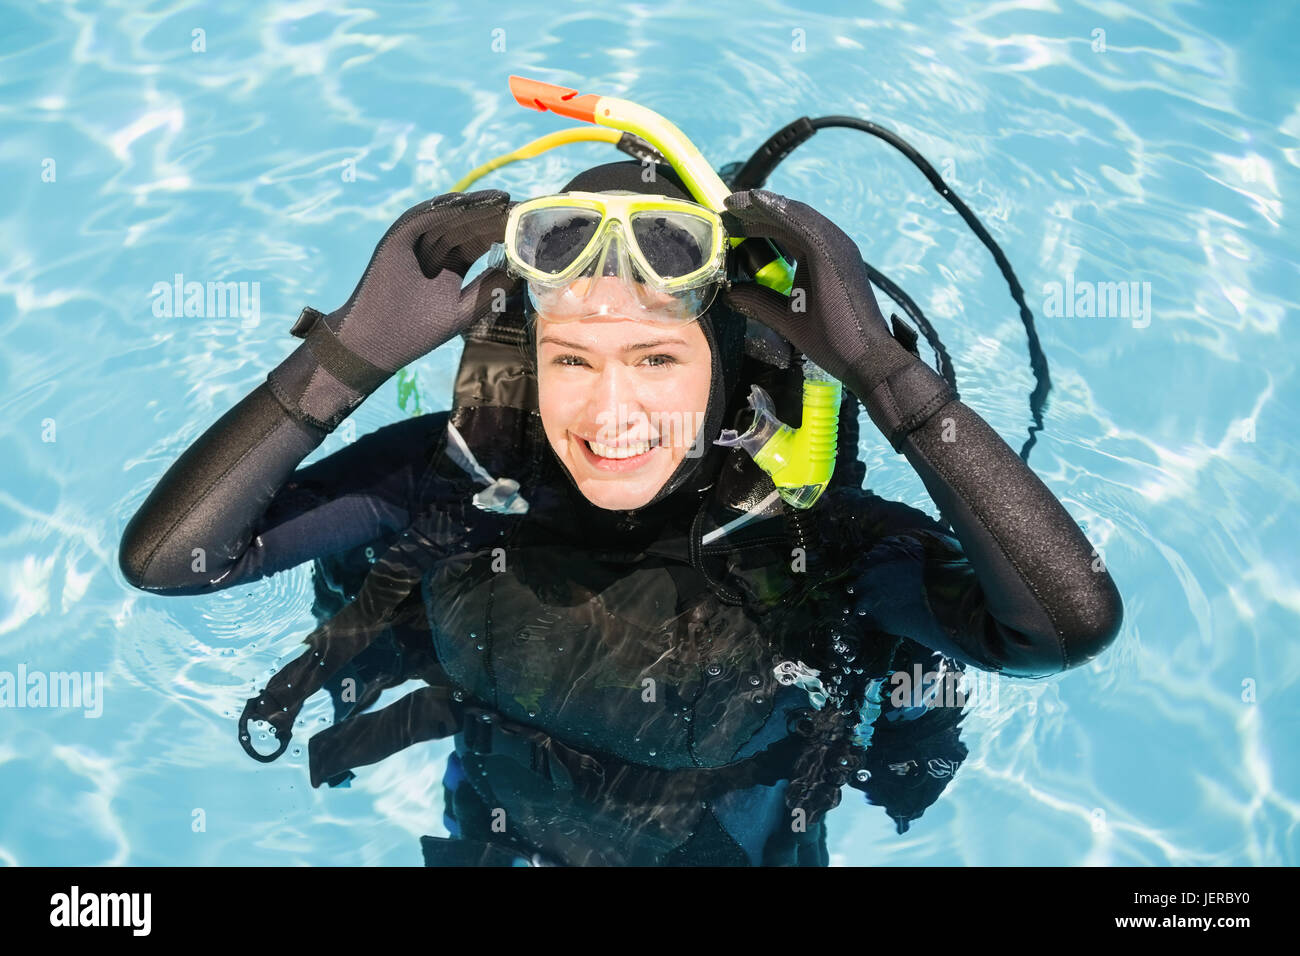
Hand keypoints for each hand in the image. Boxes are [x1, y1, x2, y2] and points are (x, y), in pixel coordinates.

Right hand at [268, 190, 514, 431]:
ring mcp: (415, 241)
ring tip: (503, 200)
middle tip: (524, 206)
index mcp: (451, 263)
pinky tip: (467, 203)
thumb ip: (489, 289)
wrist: (375, 343)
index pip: (482, 240)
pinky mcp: (396, 239)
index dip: (505, 232)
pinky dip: (442, 209)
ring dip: (476, 206)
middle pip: (469, 224)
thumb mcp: (462, 310)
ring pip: (449, 217)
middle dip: (496, 214)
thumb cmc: (416, 331)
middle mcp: (434, 248)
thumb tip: (521, 270)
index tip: (531, 225)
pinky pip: (421, 218)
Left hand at [719, 189, 954, 449]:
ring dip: (761, 205)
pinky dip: (777, 210)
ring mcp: (834, 244)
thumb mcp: (786, 317)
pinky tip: (753, 203)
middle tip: (725, 208)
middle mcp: (831, 244)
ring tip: (732, 202)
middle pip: (787, 219)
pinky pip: (801, 222)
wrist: (863, 357)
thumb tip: (729, 292)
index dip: (757, 224)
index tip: (730, 223)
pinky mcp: (833, 250)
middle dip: (755, 211)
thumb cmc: (831, 339)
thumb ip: (760, 301)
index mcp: (821, 257)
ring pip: (792, 214)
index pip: (786, 232)